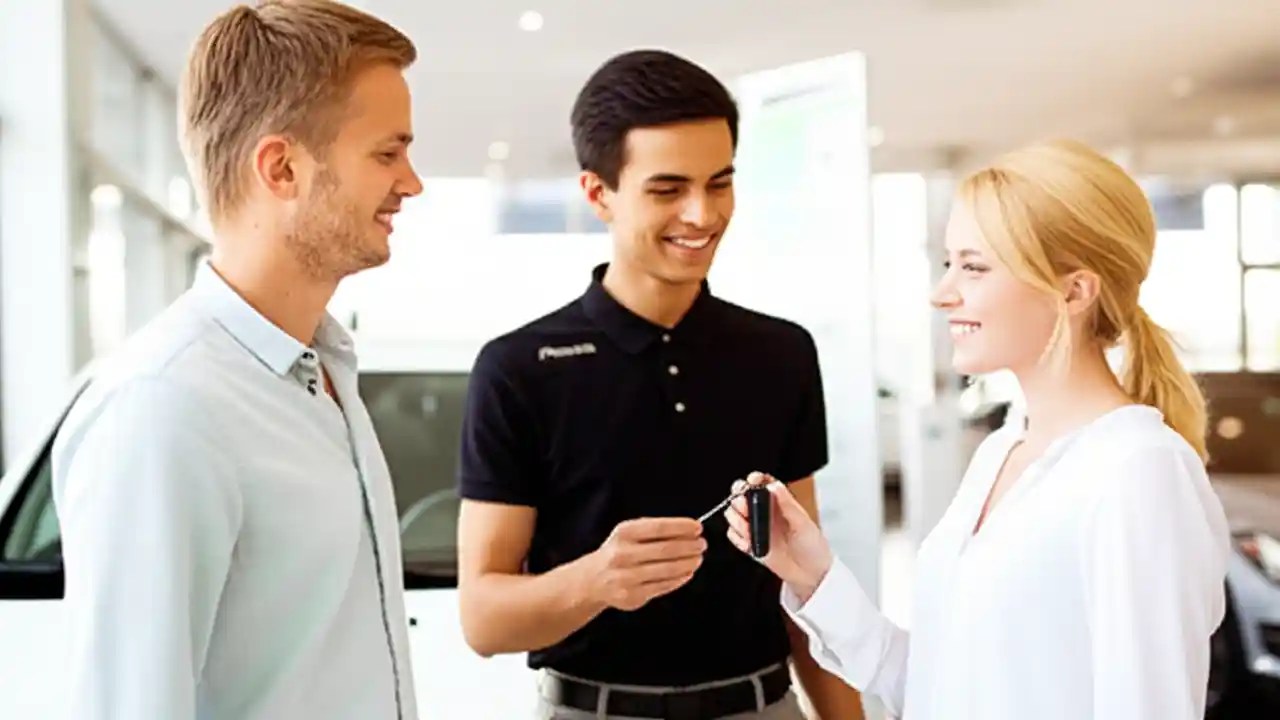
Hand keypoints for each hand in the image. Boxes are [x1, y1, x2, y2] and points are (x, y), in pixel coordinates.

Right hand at [586, 517, 706, 610]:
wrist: (593, 580)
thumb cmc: (618, 552)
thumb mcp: (628, 534)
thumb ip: (655, 531)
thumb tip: (689, 531)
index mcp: (624, 533)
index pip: (659, 527)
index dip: (681, 527)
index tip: (697, 527)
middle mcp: (624, 554)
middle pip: (666, 550)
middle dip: (689, 546)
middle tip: (702, 544)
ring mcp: (628, 577)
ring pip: (667, 570)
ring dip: (688, 563)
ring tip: (698, 558)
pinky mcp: (633, 595)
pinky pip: (663, 586)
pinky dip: (679, 579)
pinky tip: (687, 573)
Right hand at [724, 472, 832, 600]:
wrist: (811, 575)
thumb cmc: (813, 547)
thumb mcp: (803, 522)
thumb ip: (787, 504)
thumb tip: (774, 485)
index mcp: (778, 503)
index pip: (761, 483)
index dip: (753, 479)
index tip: (752, 481)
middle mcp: (765, 513)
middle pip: (741, 497)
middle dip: (738, 498)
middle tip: (744, 505)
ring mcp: (756, 529)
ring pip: (733, 515)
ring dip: (736, 519)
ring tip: (748, 529)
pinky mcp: (750, 545)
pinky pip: (734, 536)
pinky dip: (737, 537)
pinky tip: (749, 543)